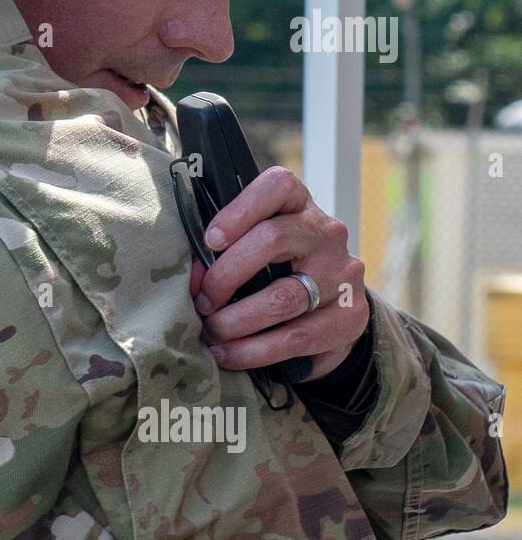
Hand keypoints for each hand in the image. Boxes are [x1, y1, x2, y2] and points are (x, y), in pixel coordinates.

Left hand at [189, 166, 368, 381]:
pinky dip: (252, 350)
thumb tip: (191, 275)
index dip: (239, 210)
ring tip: (211, 332)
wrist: (330, 315)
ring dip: (235, 320)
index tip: (210, 240)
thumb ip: (226, 251)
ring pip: (282, 296)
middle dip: (226, 274)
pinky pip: (294, 337)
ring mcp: (342, 275)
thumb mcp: (254, 250)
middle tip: (202, 300)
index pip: (278, 185)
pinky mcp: (349, 317)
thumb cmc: (276, 273)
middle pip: (273, 239)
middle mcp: (326, 234)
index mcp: (300, 206)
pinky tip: (228, 354)